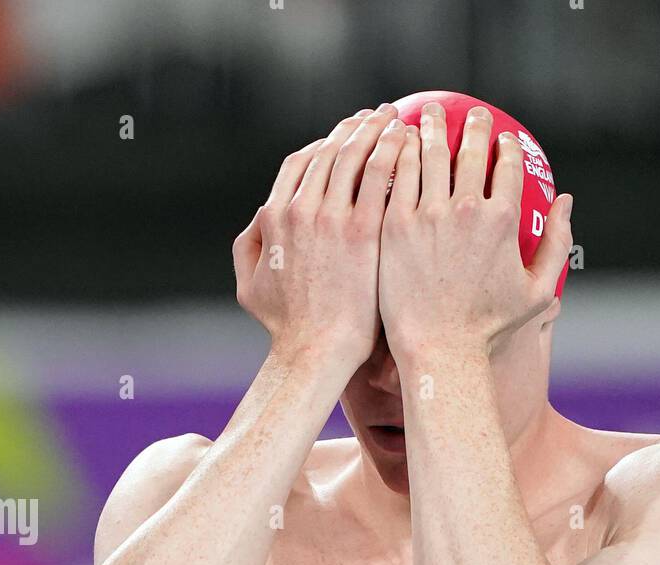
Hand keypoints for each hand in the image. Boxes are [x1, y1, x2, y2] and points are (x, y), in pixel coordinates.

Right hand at [232, 106, 407, 373]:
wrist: (314, 352)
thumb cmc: (285, 329)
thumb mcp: (249, 285)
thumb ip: (251, 244)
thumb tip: (262, 217)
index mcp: (275, 217)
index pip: (300, 162)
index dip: (323, 143)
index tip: (342, 136)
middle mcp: (301, 209)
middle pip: (330, 150)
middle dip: (354, 127)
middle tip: (377, 117)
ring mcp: (332, 217)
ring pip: (356, 154)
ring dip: (377, 130)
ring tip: (397, 121)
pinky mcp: (364, 230)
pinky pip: (381, 175)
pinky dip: (394, 152)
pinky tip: (410, 143)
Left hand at [378, 104, 572, 359]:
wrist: (439, 351)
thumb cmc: (488, 329)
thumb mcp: (537, 293)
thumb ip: (558, 245)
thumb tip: (566, 201)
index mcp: (503, 221)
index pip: (507, 165)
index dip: (505, 145)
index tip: (501, 138)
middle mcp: (467, 210)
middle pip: (470, 150)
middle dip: (472, 124)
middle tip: (469, 116)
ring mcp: (428, 215)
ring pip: (429, 154)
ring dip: (431, 127)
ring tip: (428, 118)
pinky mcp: (396, 224)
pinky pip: (398, 176)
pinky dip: (399, 154)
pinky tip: (397, 147)